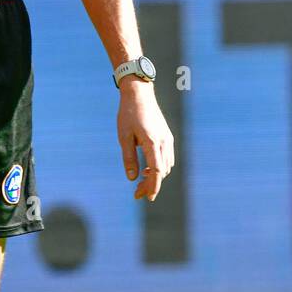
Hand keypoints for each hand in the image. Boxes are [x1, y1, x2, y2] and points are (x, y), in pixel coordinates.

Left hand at [117, 80, 174, 201]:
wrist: (139, 94)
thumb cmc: (128, 114)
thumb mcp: (124, 137)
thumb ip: (128, 158)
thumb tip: (132, 178)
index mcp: (152, 142)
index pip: (157, 171)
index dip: (153, 186)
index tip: (147, 197)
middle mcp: (164, 142)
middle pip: (162, 171)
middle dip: (151, 184)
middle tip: (136, 193)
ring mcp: (167, 139)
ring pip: (166, 165)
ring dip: (156, 176)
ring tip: (140, 182)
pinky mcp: (167, 136)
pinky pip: (167, 157)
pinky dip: (159, 167)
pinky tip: (147, 169)